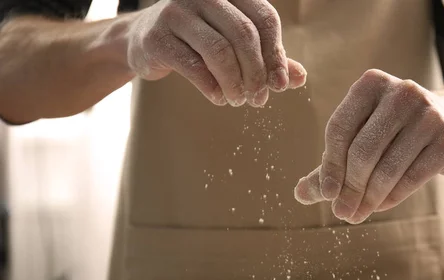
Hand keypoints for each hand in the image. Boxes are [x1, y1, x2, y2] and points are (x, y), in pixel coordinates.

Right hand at [125, 0, 305, 106]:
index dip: (275, 54)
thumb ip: (267, 57)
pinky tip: (219, 98)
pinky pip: (192, 66)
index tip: (281, 85)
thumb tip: (299, 78)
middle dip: (257, 73)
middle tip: (259, 99)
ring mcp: (177, 13)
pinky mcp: (157, 37)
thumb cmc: (199, 41)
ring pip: (219, 51)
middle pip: (243, 34)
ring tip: (239, 100)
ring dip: (235, 83)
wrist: (143, 40)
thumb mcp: (235, 43)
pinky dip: (211, 87)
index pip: (264, 18)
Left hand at [295, 69, 443, 223]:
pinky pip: (411, 178)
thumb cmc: (395, 131)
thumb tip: (300, 193)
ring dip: (368, 199)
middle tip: (341, 212)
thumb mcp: (361, 136)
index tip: (326, 194)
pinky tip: (380, 206)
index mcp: (371, 84)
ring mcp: (429, 115)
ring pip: (387, 168)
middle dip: (349, 188)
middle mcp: (402, 92)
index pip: (339, 129)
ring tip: (356, 214)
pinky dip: (391, 198)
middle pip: (362, 151)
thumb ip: (330, 163)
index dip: (330, 166)